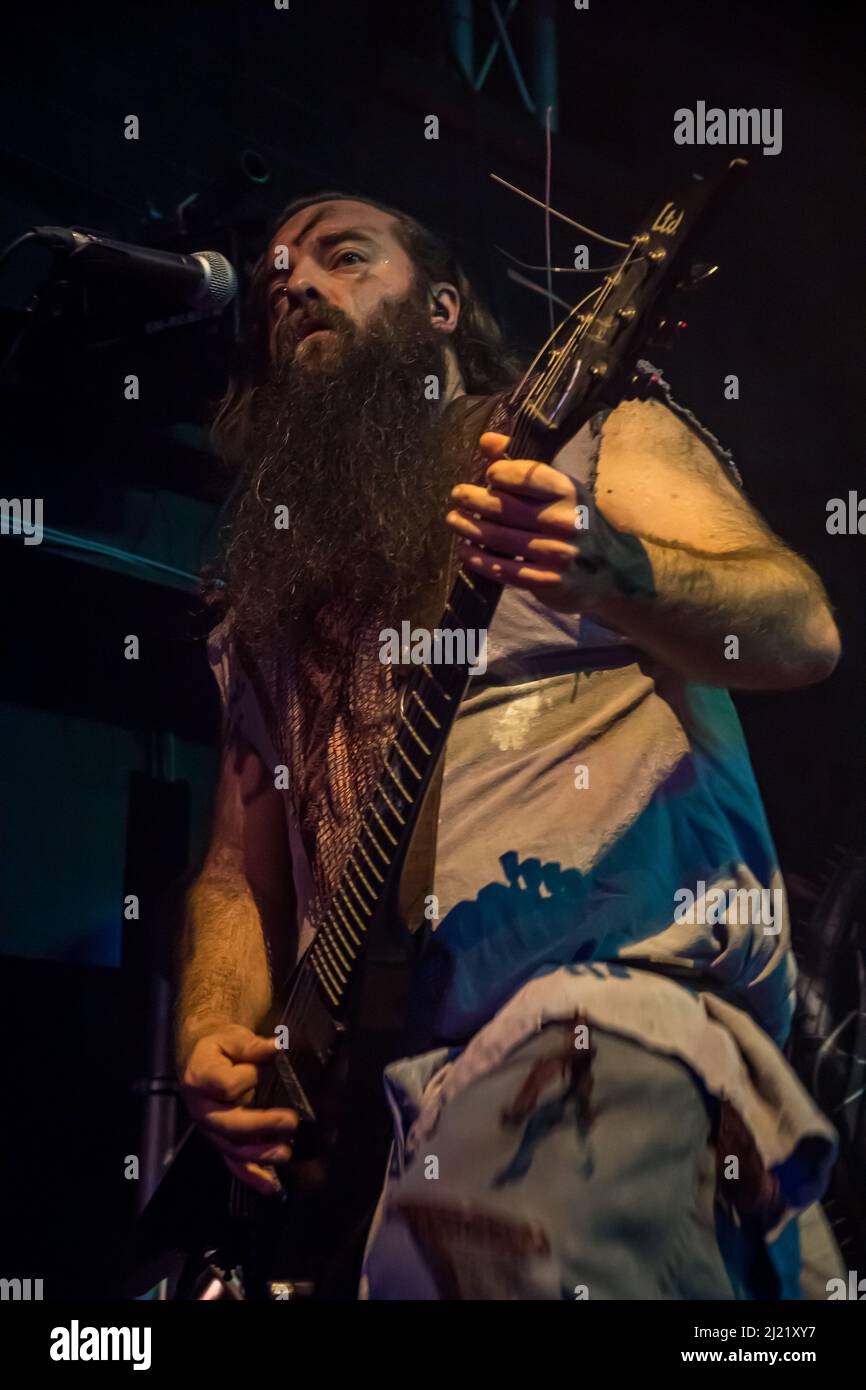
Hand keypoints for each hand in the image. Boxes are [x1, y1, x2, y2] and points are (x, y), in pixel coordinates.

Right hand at [181, 1023, 297, 1196]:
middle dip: (260, 1126)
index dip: (247, 1077)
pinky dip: (252, 1176)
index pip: (226, 1085)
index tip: (260, 1068)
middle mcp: (201, 1108)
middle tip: (288, 1122)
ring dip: (260, 1154)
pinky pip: (234, 1163)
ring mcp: (209, 1129)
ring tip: (284, 1153)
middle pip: (228, 1123)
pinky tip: (271, 1185)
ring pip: (232, 1148)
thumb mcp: (232, 1037)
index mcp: (200, 1078)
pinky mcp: (219, 1141)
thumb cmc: (220, 1049)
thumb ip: (252, 1045)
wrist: (203, 1061)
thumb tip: (275, 1047)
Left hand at [446, 431, 649, 614]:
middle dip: (474, 500)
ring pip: (500, 539)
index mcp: (569, 491)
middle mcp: (565, 521)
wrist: (609, 570)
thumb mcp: (559, 489)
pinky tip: (465, 552)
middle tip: (457, 496)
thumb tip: (487, 441)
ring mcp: (558, 553)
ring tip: (454, 521)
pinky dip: (481, 561)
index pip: (525, 476)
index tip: (487, 476)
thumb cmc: (574, 521)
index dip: (499, 474)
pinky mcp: (550, 581)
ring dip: (470, 529)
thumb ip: (522, 466)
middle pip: (506, 508)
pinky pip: (506, 570)